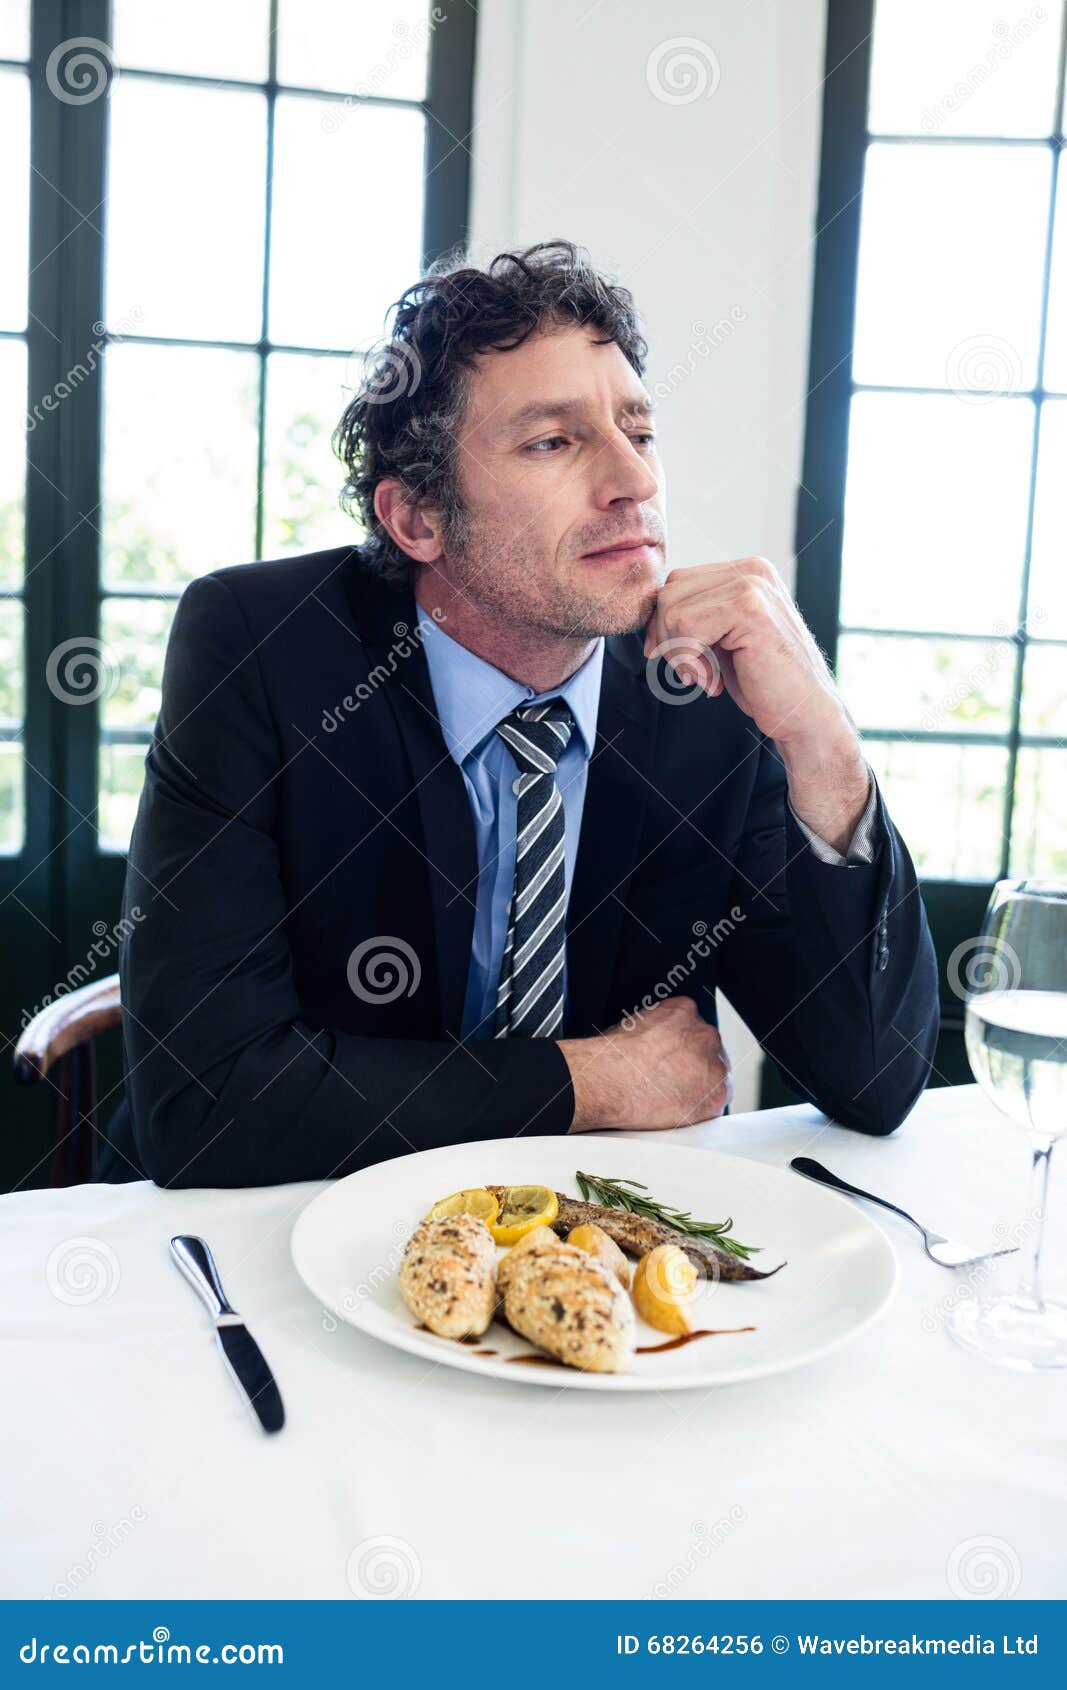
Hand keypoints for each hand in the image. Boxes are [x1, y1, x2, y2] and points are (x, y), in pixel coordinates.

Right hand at [558, 996, 732, 1132]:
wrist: (609, 1082)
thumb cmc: (613, 1058)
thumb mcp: (633, 1026)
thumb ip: (657, 1031)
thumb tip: (658, 1044)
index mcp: (684, 1011)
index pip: (693, 1029)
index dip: (682, 1048)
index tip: (672, 1060)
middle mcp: (705, 1034)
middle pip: (709, 1052)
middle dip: (693, 1066)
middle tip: (670, 1081)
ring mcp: (714, 1064)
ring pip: (715, 1078)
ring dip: (698, 1087)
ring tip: (669, 1097)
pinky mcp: (716, 1095)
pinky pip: (714, 1104)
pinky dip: (699, 1110)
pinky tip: (677, 1110)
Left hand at [642, 555, 852, 752]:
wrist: (804, 715)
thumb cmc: (765, 682)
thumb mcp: (723, 639)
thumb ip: (696, 616)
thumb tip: (647, 614)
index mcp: (747, 572)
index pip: (677, 583)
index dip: (665, 625)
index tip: (680, 661)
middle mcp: (752, 570)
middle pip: (669, 592)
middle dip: (667, 638)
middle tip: (692, 672)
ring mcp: (752, 585)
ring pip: (671, 609)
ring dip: (679, 654)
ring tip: (706, 677)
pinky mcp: (749, 609)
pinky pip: (685, 627)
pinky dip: (689, 662)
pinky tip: (715, 682)